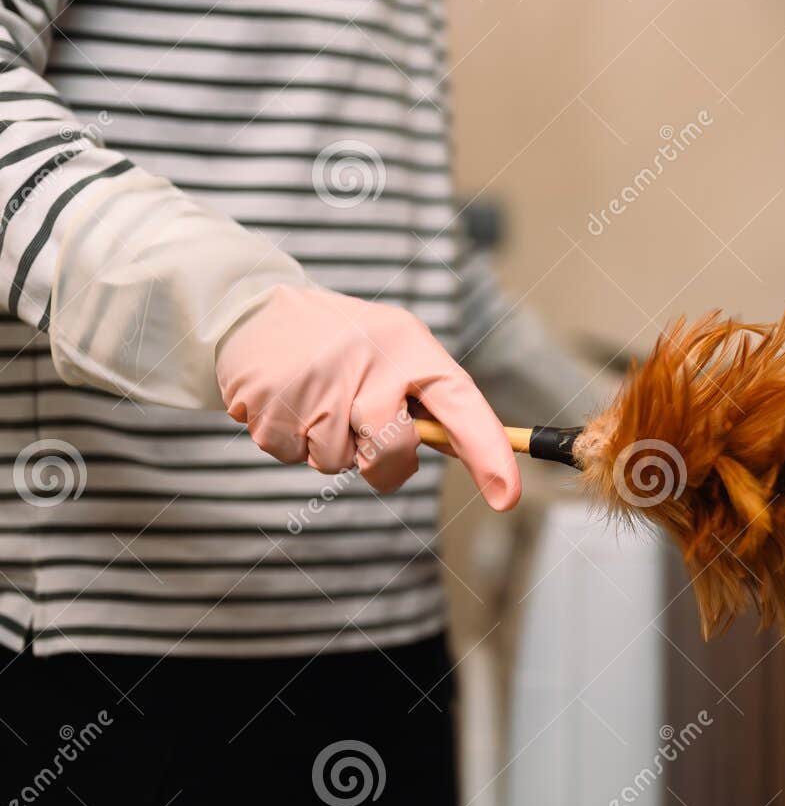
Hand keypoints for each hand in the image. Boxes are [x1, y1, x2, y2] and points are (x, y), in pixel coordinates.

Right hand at [215, 285, 520, 509]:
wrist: (257, 308)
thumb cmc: (344, 342)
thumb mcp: (394, 349)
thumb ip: (427, 399)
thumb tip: (468, 453)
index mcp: (409, 345)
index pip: (461, 404)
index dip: (488, 452)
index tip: (507, 496)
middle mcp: (368, 360)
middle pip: (392, 449)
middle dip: (383, 463)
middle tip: (363, 436)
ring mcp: (316, 380)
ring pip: (336, 461)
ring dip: (327, 447)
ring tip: (316, 400)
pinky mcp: (270, 399)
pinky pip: (291, 455)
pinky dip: (290, 441)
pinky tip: (287, 402)